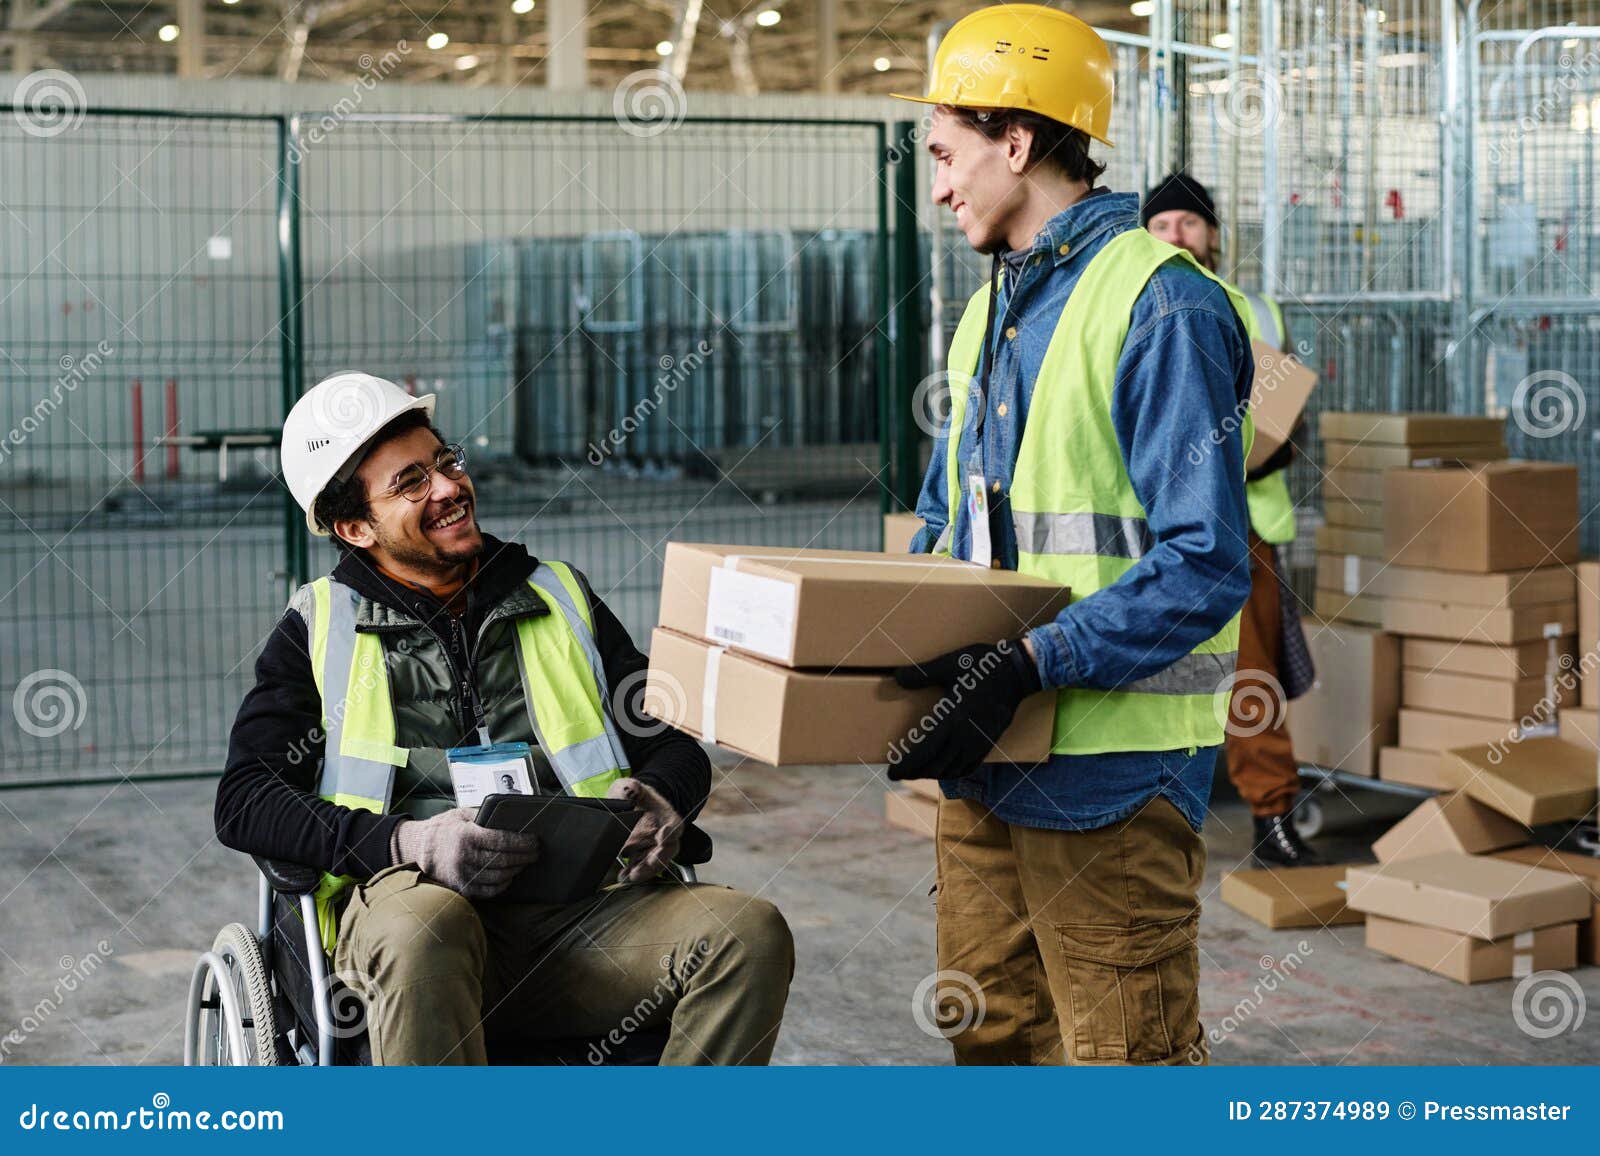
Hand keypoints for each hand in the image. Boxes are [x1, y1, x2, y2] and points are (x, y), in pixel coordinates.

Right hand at [391, 808, 539, 898]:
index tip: (535, 841)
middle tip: (536, 852)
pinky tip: (510, 876)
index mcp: (467, 835)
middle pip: (503, 860)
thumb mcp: (464, 814)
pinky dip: (503, 885)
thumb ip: (486, 816)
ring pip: (499, 877)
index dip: (522, 842)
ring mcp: (462, 875)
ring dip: (516, 870)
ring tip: (525, 862)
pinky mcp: (461, 888)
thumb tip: (515, 819)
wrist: (420, 847)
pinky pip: (488, 891)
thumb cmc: (446, 828)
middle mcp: (465, 857)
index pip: (502, 840)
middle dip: (524, 856)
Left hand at [607, 778, 682, 883]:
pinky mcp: (641, 857)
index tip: (663, 835)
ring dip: (644, 871)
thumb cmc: (633, 796)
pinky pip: (640, 868)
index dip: (671, 831)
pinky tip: (624, 876)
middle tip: (649, 864)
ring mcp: (652, 849)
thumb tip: (630, 789)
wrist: (627, 808)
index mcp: (667, 817)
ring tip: (631, 875)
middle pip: (667, 851)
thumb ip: (630, 788)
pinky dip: (633, 873)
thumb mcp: (630, 787)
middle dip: (659, 859)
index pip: (674, 825)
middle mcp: (663, 836)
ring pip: (654, 864)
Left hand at [888, 640, 1041, 780]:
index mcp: (953, 719)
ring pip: (952, 769)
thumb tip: (897, 677)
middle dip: (915, 772)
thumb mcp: (950, 664)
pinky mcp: (989, 741)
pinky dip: (955, 772)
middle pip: (936, 766)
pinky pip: (970, 766)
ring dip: (933, 773)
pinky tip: (948, 769)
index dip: (907, 765)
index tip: (892, 773)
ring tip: (919, 771)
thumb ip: (923, 673)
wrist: (1018, 672)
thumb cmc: (983, 666)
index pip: (924, 752)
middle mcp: (966, 736)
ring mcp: (979, 742)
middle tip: (900, 773)